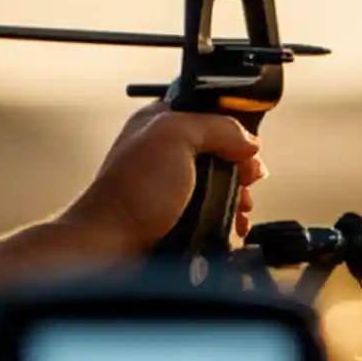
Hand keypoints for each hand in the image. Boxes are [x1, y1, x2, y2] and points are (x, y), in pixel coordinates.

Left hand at [65, 102, 269, 252]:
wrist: (112, 247)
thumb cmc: (132, 192)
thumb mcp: (175, 137)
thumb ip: (216, 126)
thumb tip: (249, 141)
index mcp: (162, 123)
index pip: (211, 113)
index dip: (235, 129)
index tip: (247, 148)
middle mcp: (168, 152)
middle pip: (223, 152)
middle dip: (242, 168)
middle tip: (247, 181)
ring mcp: (174, 186)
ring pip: (223, 185)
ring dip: (240, 197)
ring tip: (242, 209)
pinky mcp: (180, 216)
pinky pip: (216, 212)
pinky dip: (230, 219)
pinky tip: (235, 225)